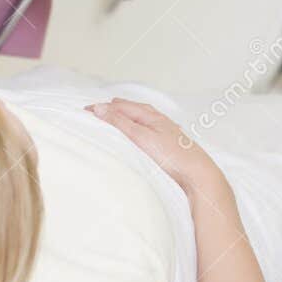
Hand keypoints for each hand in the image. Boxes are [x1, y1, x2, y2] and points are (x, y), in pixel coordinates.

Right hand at [86, 98, 218, 193]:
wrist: (198, 175)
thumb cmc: (172, 156)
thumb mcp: (140, 137)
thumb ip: (120, 122)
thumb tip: (100, 107)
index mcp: (149, 114)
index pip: (119, 106)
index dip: (101, 108)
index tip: (83, 112)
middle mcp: (157, 119)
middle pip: (129, 109)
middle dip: (110, 109)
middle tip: (93, 113)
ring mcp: (164, 131)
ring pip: (138, 119)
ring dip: (122, 118)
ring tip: (109, 120)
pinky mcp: (167, 144)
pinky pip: (145, 130)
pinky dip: (133, 128)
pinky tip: (134, 136)